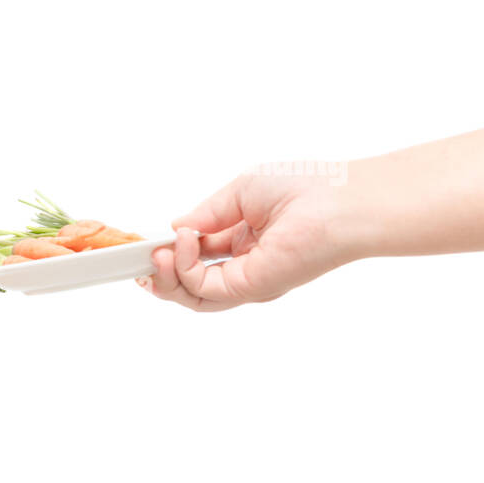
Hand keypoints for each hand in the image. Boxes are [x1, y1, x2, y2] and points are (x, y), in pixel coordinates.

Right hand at [136, 169, 360, 311]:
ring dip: (164, 275)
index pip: (197, 257)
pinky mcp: (251, 288)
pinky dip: (184, 269)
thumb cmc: (307, 187)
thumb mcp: (238, 193)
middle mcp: (244, 266)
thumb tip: (175, 229)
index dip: (169, 253)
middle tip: (141, 254)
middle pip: (188, 284)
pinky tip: (184, 243)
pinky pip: (203, 289)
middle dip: (158, 272)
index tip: (146, 242)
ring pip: (190, 295)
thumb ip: (204, 215)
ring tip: (154, 252)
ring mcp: (247, 281)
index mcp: (244, 242)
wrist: (342, 201)